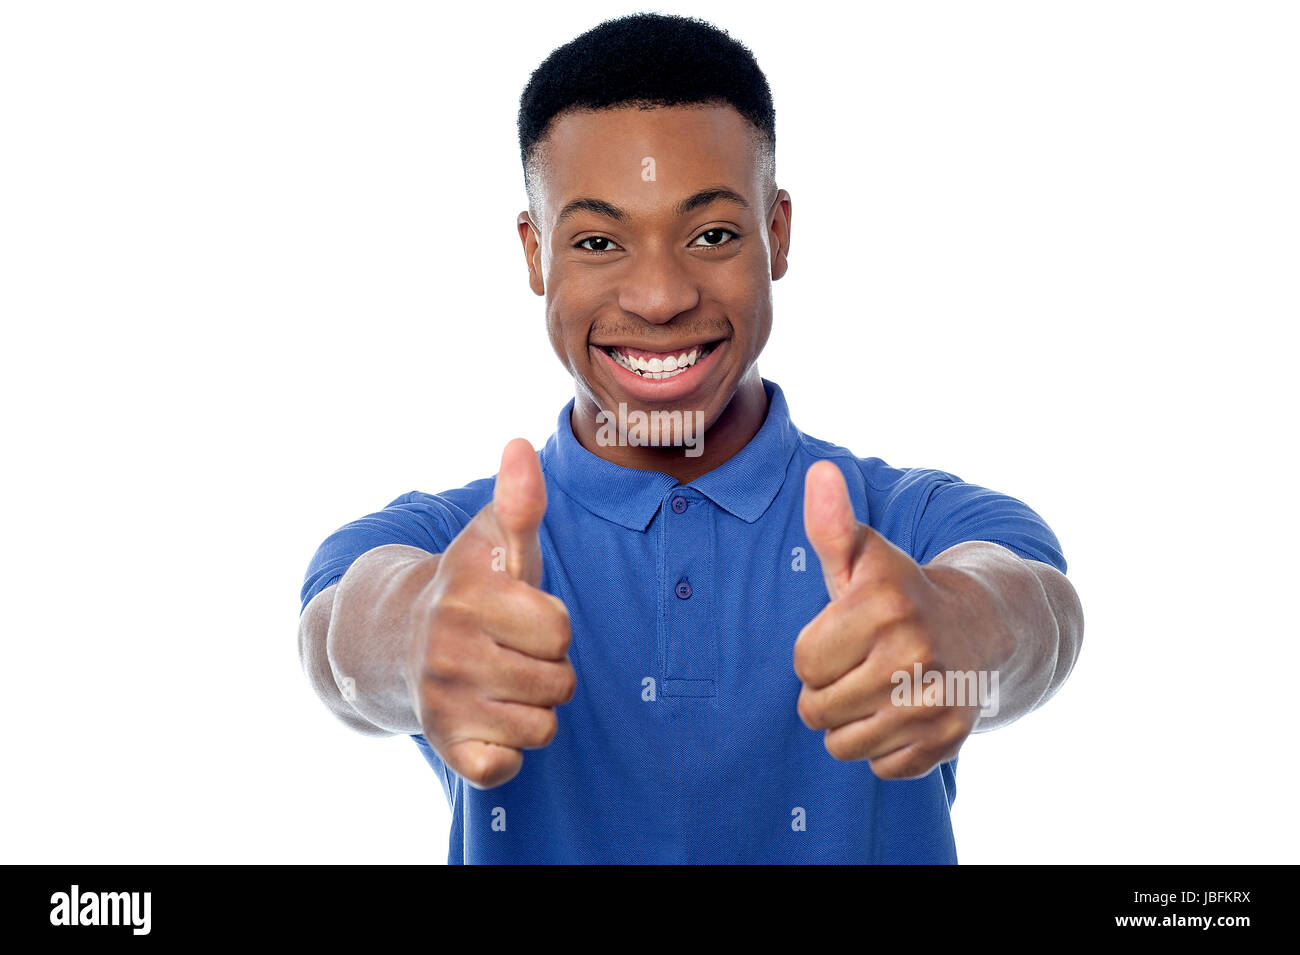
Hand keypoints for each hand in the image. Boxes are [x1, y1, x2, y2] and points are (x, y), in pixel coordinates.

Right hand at [405, 438, 575, 788]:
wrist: (393, 641)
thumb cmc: (470, 589)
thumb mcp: (492, 542)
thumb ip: (517, 502)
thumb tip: (520, 446)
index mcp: (467, 595)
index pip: (558, 629)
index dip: (550, 623)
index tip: (519, 614)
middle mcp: (446, 649)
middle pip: (558, 681)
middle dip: (547, 668)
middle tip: (511, 652)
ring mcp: (441, 701)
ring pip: (542, 728)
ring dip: (533, 709)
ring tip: (500, 683)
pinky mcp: (442, 746)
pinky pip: (504, 769)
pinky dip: (506, 754)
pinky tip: (487, 723)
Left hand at [793, 461, 1009, 778]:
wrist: (984, 629)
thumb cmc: (901, 594)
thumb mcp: (866, 557)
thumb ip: (832, 524)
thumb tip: (819, 471)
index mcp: (886, 604)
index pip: (804, 662)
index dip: (816, 650)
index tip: (846, 634)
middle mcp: (915, 653)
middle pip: (816, 708)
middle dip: (827, 690)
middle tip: (861, 665)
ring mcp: (935, 702)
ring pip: (842, 744)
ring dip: (849, 723)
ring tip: (878, 690)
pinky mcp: (948, 742)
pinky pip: (880, 767)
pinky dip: (884, 748)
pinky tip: (905, 713)